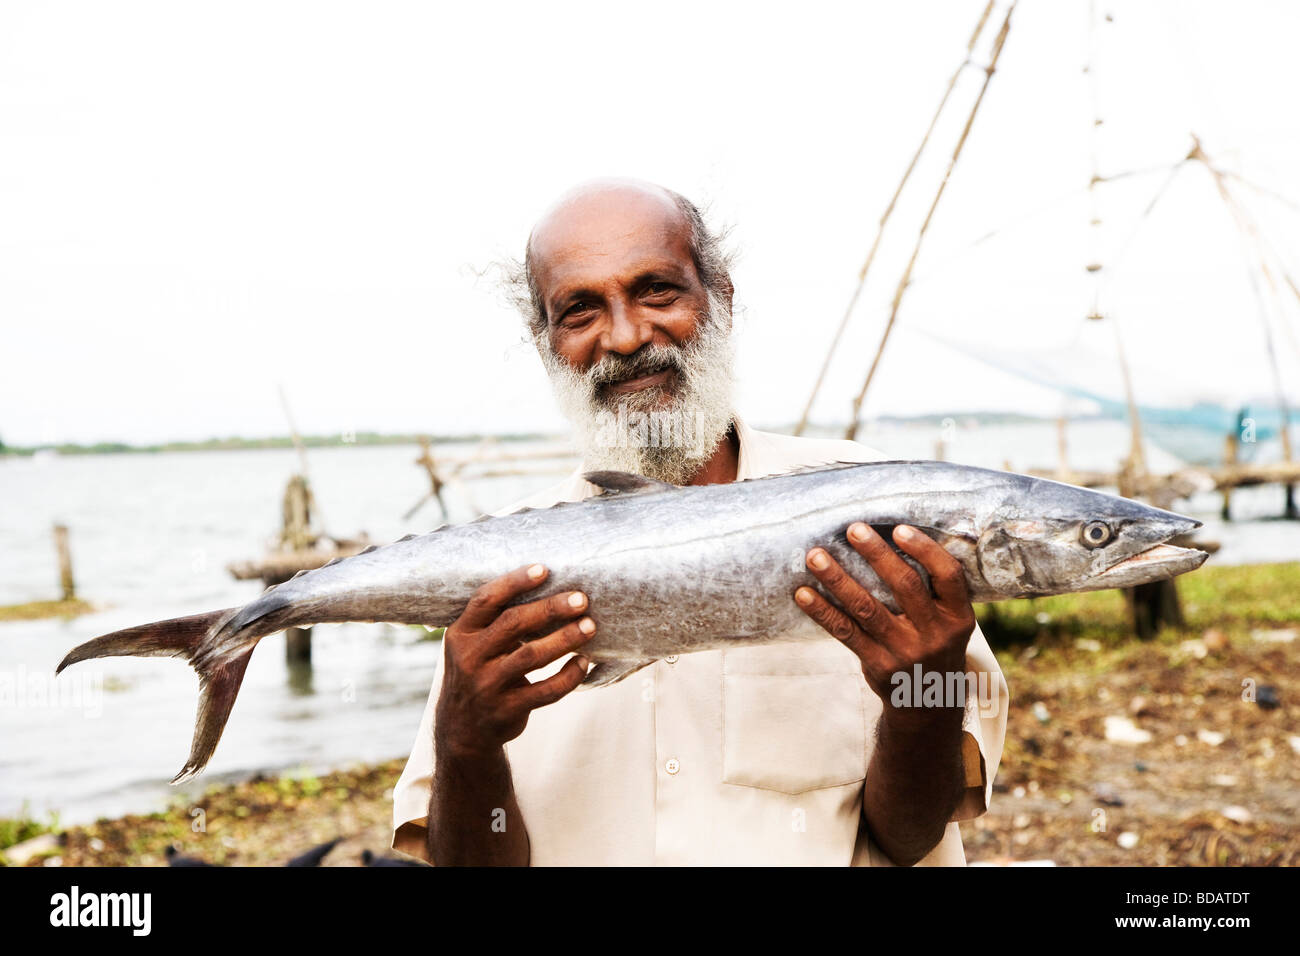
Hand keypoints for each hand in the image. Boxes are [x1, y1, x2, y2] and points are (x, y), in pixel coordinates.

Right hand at [435, 563, 593, 759]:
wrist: (461, 729)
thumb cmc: (479, 671)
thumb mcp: (472, 645)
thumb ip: (496, 621)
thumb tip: (549, 587)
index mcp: (460, 633)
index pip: (485, 600)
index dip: (514, 582)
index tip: (545, 569)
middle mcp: (470, 658)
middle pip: (513, 624)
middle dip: (550, 608)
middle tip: (581, 599)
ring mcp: (487, 686)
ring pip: (531, 656)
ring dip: (565, 638)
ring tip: (590, 626)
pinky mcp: (506, 710)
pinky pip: (545, 690)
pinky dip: (568, 675)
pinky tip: (584, 662)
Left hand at [793, 523, 975, 725]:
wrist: (928, 705)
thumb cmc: (934, 645)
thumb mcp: (950, 623)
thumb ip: (933, 591)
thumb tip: (890, 538)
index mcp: (958, 616)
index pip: (948, 576)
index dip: (925, 550)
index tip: (899, 528)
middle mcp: (935, 634)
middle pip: (905, 586)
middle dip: (877, 554)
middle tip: (853, 529)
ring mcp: (905, 651)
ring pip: (867, 608)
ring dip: (838, 579)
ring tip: (815, 556)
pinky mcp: (878, 665)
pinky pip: (846, 633)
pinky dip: (823, 611)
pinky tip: (804, 594)